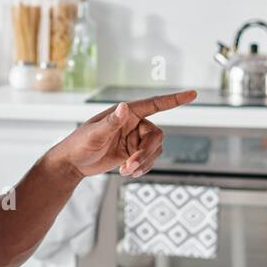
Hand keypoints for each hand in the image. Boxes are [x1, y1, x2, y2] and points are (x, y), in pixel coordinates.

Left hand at [56, 90, 196, 179]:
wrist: (73, 163)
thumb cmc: (79, 144)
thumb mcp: (94, 134)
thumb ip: (112, 122)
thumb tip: (124, 108)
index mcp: (126, 113)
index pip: (155, 104)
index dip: (174, 99)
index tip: (193, 94)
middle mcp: (133, 123)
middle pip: (156, 135)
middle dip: (147, 152)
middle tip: (131, 165)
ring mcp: (134, 138)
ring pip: (155, 150)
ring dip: (144, 162)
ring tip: (126, 171)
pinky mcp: (133, 152)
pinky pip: (149, 159)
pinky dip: (142, 167)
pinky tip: (127, 172)